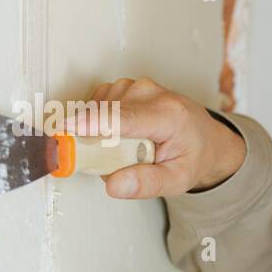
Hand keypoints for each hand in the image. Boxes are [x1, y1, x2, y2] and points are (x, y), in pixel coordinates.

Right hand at [67, 76, 246, 198]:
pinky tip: (121, 133)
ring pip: (97, 108)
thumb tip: (114, 185)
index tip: (64, 129)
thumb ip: (147, 184)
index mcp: (169, 116)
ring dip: (100, 131)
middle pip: (103, 114)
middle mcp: (152, 93)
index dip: (90, 123)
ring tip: (127, 147)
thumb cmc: (194, 157)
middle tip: (118, 162)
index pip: (122, 117)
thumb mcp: (178, 180)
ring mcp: (138, 86)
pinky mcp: (127, 86)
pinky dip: (102, 121)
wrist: (207, 139)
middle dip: (97, 141)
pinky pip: (99, 103)